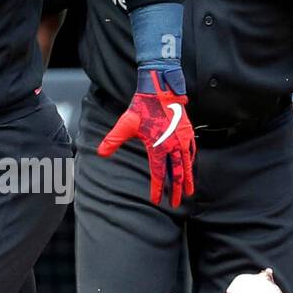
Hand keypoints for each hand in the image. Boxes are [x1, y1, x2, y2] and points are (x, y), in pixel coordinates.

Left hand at [98, 68, 195, 206]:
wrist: (161, 88)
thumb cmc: (142, 106)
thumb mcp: (126, 124)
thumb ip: (113, 140)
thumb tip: (100, 153)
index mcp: (159, 146)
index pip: (158, 173)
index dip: (157, 189)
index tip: (156, 201)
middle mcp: (173, 145)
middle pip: (176, 174)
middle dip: (175, 190)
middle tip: (175, 203)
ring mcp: (183, 139)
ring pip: (187, 165)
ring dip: (187, 180)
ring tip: (188, 192)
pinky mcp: (188, 132)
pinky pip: (192, 152)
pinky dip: (191, 163)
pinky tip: (190, 168)